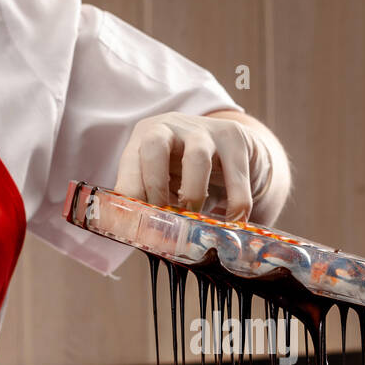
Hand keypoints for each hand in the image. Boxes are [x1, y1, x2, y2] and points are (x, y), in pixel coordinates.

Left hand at [114, 111, 275, 222]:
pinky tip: (234, 222)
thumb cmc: (188, 172)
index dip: (130, 196)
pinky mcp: (234, 137)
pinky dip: (236, 204)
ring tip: (196, 221)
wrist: (234, 147)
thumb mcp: (165, 182)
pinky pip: (235, 174)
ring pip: (197, 157)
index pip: (129, 163)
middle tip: (164, 217)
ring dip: (193, 194)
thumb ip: (151, 203)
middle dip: (155, 185)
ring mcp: (204, 130)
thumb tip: (139, 238)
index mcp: (145, 137)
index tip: (136, 225)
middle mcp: (171, 127)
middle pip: (154, 145)